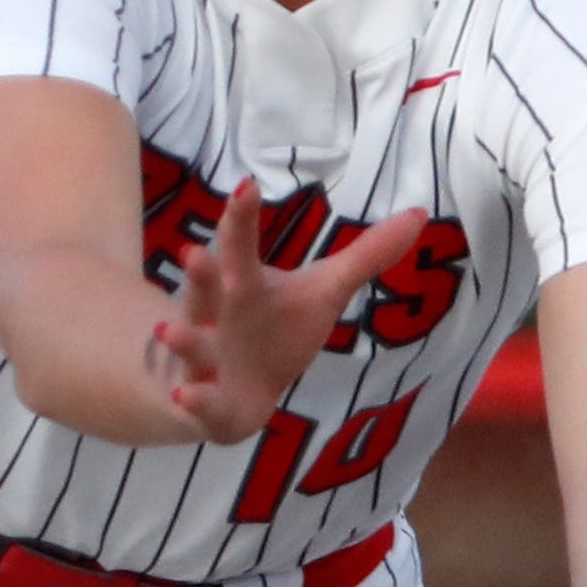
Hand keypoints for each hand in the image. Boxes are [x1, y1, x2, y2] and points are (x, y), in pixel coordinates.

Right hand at [148, 184, 429, 442]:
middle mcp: (217, 314)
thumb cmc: (275, 330)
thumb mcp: (323, 291)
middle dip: (201, 273)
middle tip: (193, 253)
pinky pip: (198, 399)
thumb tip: (420, 214)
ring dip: (181, 338)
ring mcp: (206, 358)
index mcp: (243, 282)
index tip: (245, 186)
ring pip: (191, 344)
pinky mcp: (208, 399)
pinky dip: (193, 399)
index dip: (242, 216)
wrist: (232, 393)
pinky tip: (187, 396)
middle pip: (208, 288)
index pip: (241, 244)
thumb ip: (365, 256)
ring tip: (167, 329)